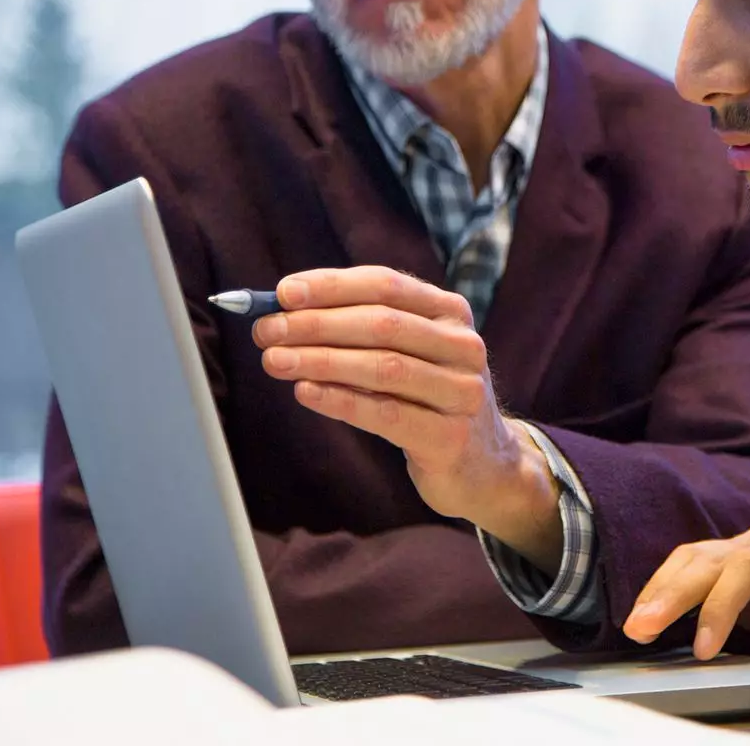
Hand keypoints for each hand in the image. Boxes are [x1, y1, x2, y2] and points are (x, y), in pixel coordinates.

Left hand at [251, 267, 561, 570]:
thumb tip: (285, 310)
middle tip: (266, 331)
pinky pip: (387, 414)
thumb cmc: (427, 399)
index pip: (387, 285)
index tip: (283, 293)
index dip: (332, 286)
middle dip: (316, 324)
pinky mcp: (450, 437)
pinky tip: (305, 393)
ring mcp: (462, 393)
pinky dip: (341, 401)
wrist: (483, 465)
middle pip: (382, 324)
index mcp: (451, 312)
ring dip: (321, 360)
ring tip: (274, 361)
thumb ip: (362, 329)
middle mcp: (464, 346)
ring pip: (383, 367)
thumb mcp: (410, 354)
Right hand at [623, 517, 749, 659]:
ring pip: (691, 556)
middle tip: (642, 627)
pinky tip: (646, 611)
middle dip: (672, 595)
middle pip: (709, 559)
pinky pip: (689, 562)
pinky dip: (665, 587)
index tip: (703, 650)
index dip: (720, 605)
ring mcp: (745, 538)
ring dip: (659, 591)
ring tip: (636, 624)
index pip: (749, 567)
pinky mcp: (727, 549)